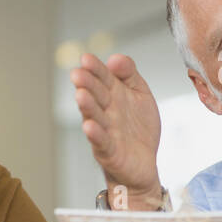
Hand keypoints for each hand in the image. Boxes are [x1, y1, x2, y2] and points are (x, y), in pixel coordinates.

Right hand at [70, 53, 162, 202]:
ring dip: (88, 106)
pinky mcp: (109, 151)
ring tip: (81, 95)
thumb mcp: (140, 94)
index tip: (86, 59)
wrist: (143, 164)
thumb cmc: (138, 128)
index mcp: (114, 94)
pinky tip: (89, 126)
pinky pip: (101, 142)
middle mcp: (107, 111)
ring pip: (95, 116)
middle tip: (78, 74)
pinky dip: (95, 135)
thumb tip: (115, 57)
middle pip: (96, 95)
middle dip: (88, 84)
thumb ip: (129, 74)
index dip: (95, 68)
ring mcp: (106, 130)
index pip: (103, 77)